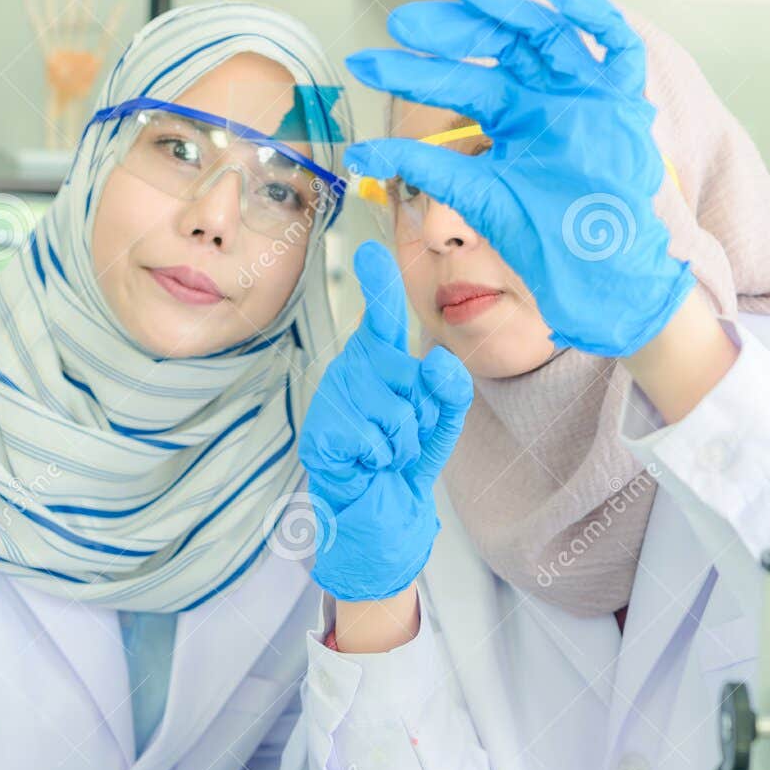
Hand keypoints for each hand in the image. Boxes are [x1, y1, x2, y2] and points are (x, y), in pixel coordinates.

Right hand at [300, 241, 473, 601]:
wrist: (380, 517)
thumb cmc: (405, 461)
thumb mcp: (440, 421)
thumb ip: (449, 390)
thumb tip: (441, 362)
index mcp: (380, 359)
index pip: (383, 315)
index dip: (379, 283)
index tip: (372, 252)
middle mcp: (352, 369)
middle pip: (408, 372)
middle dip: (422, 414)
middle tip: (402, 437)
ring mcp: (332, 398)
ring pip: (395, 410)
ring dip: (403, 442)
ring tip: (384, 454)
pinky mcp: (320, 431)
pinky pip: (375, 437)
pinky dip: (382, 460)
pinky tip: (365, 465)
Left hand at [343, 0, 695, 358]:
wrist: (601, 276)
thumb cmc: (547, 241)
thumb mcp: (478, 197)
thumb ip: (429, 170)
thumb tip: (362, 155)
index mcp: (513, 115)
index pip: (461, 79)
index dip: (415, 69)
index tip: (368, 63)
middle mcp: (546, 95)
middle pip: (498, 43)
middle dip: (450, 28)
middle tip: (403, 22)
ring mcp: (584, 92)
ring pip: (545, 29)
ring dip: (502, 1)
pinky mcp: (623, 99)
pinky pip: (616, 45)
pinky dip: (593, 14)